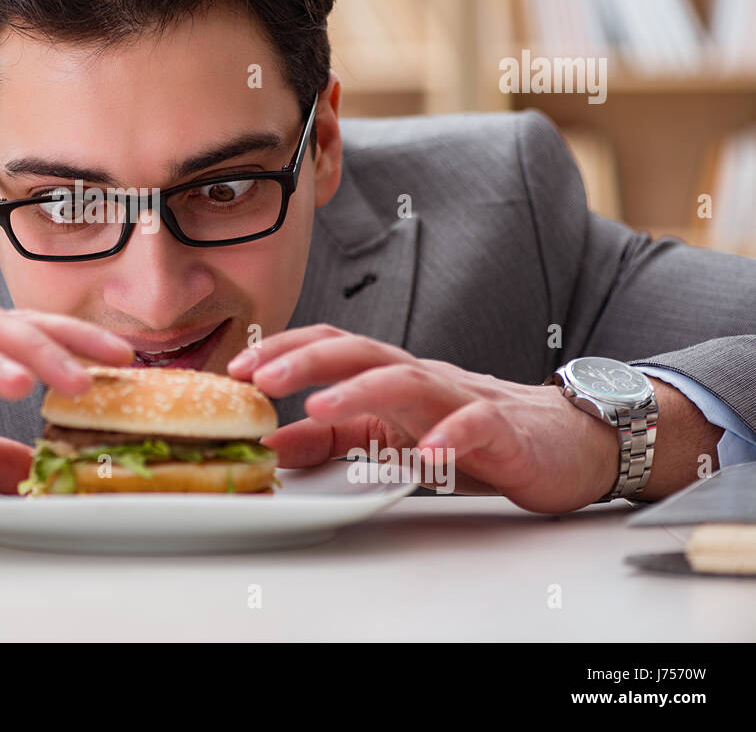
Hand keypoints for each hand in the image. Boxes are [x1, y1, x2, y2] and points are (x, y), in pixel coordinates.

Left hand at [226, 324, 620, 512]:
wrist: (567, 442)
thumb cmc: (472, 436)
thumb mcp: (393, 439)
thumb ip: (335, 440)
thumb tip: (273, 444)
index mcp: (392, 377)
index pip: (332, 346)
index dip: (284, 349)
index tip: (235, 366)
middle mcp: (422, 377)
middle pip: (360, 351)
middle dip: (305, 360)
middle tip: (259, 377)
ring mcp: (462, 398)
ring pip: (408, 380)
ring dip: (360, 392)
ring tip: (319, 408)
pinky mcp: (504, 431)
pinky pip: (474, 427)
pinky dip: (447, 437)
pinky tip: (424, 456)